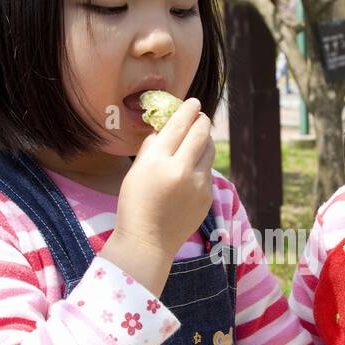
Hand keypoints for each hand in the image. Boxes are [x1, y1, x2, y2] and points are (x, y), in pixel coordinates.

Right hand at [102, 98, 214, 294]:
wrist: (148, 242)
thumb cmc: (135, 204)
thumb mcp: (136, 171)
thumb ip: (152, 146)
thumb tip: (166, 125)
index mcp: (158, 161)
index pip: (178, 125)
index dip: (188, 111)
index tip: (192, 102)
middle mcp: (181, 170)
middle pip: (200, 133)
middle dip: (201, 121)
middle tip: (200, 115)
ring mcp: (197, 184)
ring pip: (208, 151)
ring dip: (205, 140)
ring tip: (198, 137)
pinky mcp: (206, 197)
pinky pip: (207, 171)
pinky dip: (201, 164)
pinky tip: (192, 167)